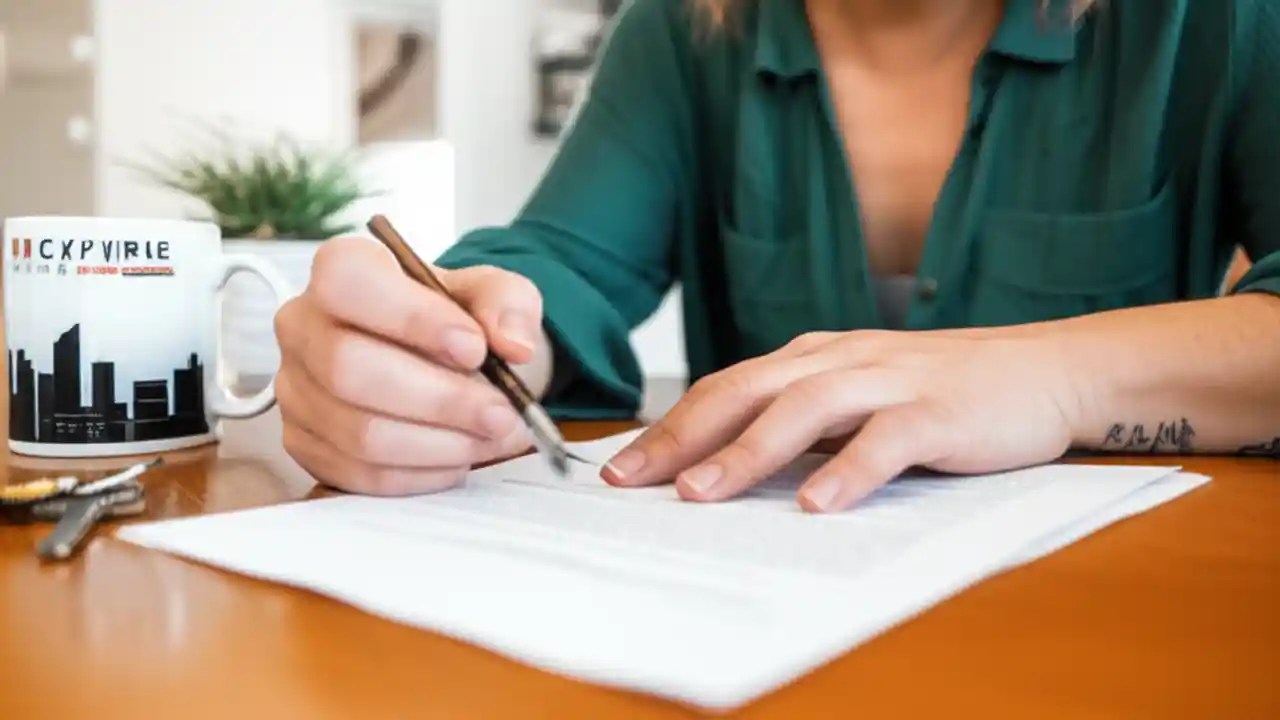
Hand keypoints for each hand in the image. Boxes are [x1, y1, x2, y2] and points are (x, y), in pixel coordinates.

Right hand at [274, 236, 542, 495]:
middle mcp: (303, 326)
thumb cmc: (458, 320)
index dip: (413, 319)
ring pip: (359, 433)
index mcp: (341, 269)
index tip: (474, 350)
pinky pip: (361, 473)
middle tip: (500, 412)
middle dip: (439, 400)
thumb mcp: (495, 295)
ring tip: (491, 436)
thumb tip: (514, 345)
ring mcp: (295, 390)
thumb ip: (508, 306)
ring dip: (440, 443)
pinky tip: (458, 456)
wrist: (444, 360)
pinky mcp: (305, 444)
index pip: (351, 284)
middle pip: (349, 370)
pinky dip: (422, 473)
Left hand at [601, 330, 1083, 512]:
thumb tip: (728, 465)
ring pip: (803, 410)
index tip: (621, 467)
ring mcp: (890, 381)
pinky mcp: (938, 410)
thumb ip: (803, 421)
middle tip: (631, 481)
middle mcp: (841, 359)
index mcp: (815, 357)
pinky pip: (886, 439)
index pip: (726, 388)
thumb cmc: (944, 390)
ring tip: (701, 493)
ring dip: (747, 453)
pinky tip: (817, 503)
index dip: (671, 426)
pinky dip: (848, 470)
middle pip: (745, 393)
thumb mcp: (860, 396)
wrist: (1046, 369)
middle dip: (682, 438)